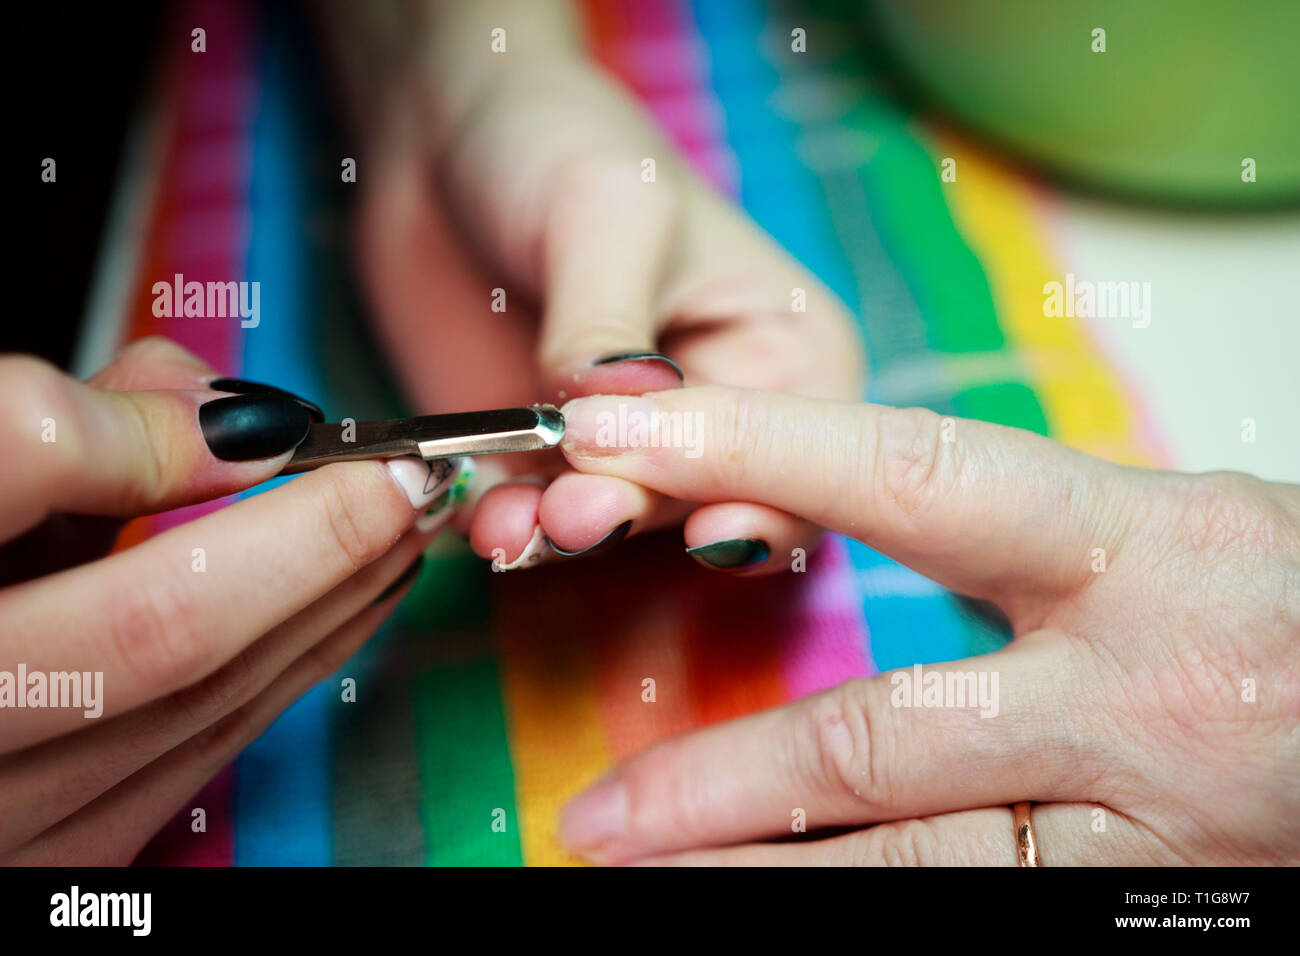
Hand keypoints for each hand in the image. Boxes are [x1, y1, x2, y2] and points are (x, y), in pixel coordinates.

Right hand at [0, 338, 444, 862]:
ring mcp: (7, 825)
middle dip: (319, 548)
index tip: (327, 436)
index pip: (77, 536)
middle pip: (171, 643)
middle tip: (408, 479)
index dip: (219, 483)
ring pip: (207, 712)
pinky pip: (203, 757)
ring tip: (404, 530)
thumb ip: (56, 428)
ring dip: (331, 609)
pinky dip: (291, 669)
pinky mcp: (56, 858)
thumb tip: (231, 414)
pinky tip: (349, 606)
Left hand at [357, 59, 862, 568]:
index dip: (756, 493)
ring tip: (516, 524)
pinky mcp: (543, 467)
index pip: (798, 458)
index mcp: (786, 358)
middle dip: (638, 513)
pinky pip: (532, 518)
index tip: (698, 514)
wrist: (443, 144)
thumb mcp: (607, 211)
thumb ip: (612, 325)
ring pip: (612, 526)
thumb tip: (624, 420)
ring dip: (564, 535)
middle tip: (577, 512)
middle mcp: (718, 422)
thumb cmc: (561, 142)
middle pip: (702, 504)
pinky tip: (486, 517)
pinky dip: (509, 526)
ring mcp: (626, 452)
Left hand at [554, 387, 1299, 863]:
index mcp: (1138, 547)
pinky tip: (780, 889)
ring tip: (641, 870)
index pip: (911, 478)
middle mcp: (1135, 691)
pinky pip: (978, 905)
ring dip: (760, 869)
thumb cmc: (1286, 602)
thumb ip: (1015, 535)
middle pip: (880, 732)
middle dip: (718, 777)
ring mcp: (1147, 819)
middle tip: (596, 808)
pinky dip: (862, 897)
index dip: (748, 443)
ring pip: (913, 858)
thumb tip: (847, 516)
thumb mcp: (1165, 532)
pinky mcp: (1153, 903)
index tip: (619, 431)